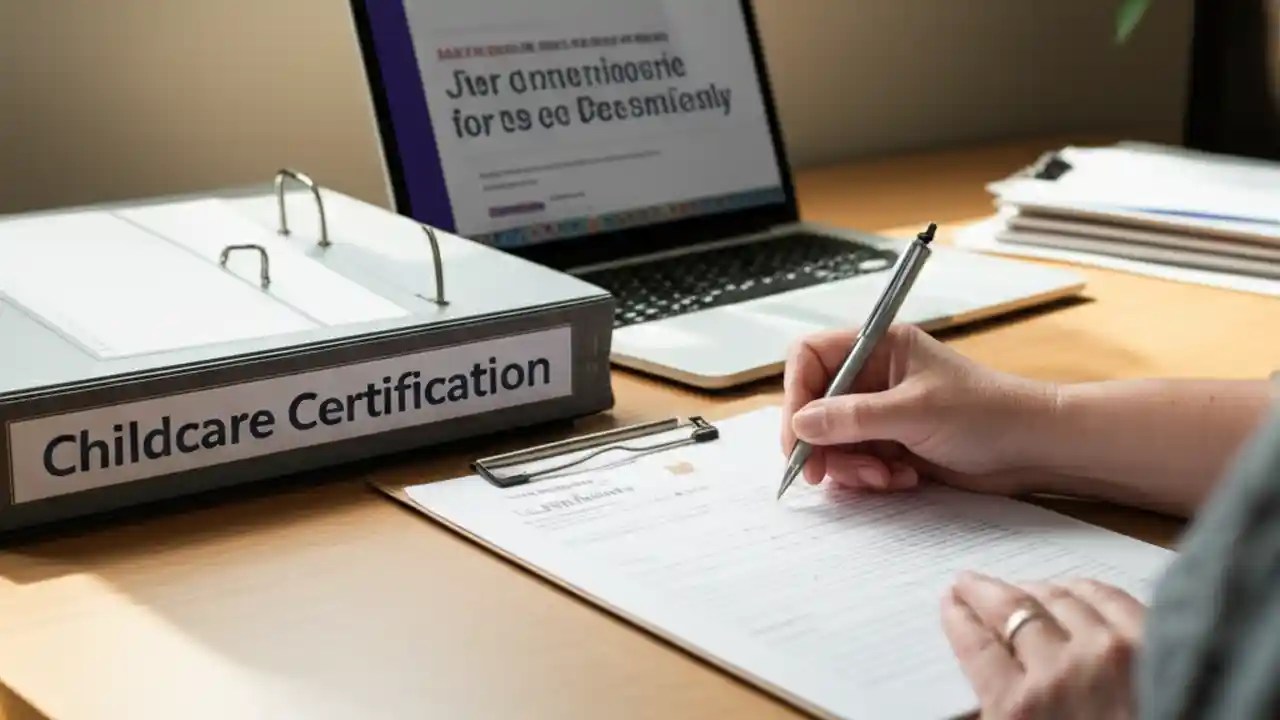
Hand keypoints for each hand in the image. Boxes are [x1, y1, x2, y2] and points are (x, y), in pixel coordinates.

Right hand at [780, 324, 1057, 494]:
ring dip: (850, 466)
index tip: (799, 433)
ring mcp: (879, 413)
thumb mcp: (915, 412)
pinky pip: (854, 463)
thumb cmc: (987, 413)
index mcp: (878, 347)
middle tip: (824, 473)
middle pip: (813, 406)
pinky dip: (870, 477)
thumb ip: (853, 418)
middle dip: (820, 442)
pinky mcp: (889, 445)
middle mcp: (872, 377)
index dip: (796, 392)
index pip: (810, 358)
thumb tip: (801, 423)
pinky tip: (902, 479)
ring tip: (886, 477)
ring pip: (831, 441)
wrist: (1033, 449)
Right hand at [942, 572, 1144, 719]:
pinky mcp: (1153, 642)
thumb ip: (1003, 715)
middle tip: (971, 582)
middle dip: (984, 592)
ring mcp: (1109, 651)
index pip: (976, 646)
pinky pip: (1107, 596)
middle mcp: (1059, 671)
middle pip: (1009, 611)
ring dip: (1032, 588)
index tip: (952, 602)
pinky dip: (1083, 589)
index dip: (959, 619)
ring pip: (1057, 597)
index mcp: (1020, 709)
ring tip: (1023, 586)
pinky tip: (1075, 588)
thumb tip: (989, 693)